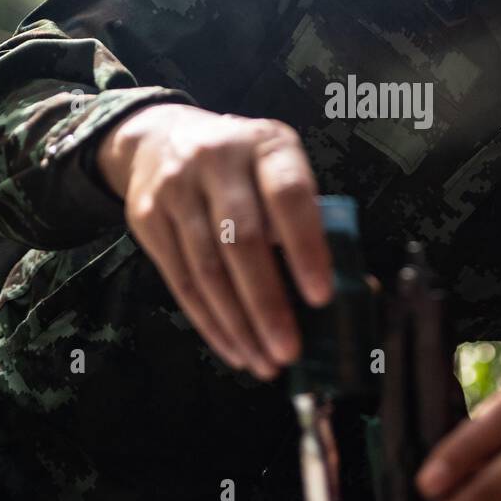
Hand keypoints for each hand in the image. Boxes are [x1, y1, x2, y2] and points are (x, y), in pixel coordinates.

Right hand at [97, 104, 331, 377]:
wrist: (161, 138)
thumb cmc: (243, 167)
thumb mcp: (278, 169)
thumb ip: (311, 219)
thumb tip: (354, 288)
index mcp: (265, 145)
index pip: (288, 197)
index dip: (305, 248)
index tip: (320, 297)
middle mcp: (216, 160)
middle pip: (242, 240)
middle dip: (268, 304)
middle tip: (289, 350)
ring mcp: (175, 189)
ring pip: (207, 269)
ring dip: (239, 325)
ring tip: (265, 362)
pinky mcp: (146, 218)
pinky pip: (180, 281)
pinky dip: (209, 322)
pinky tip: (234, 348)